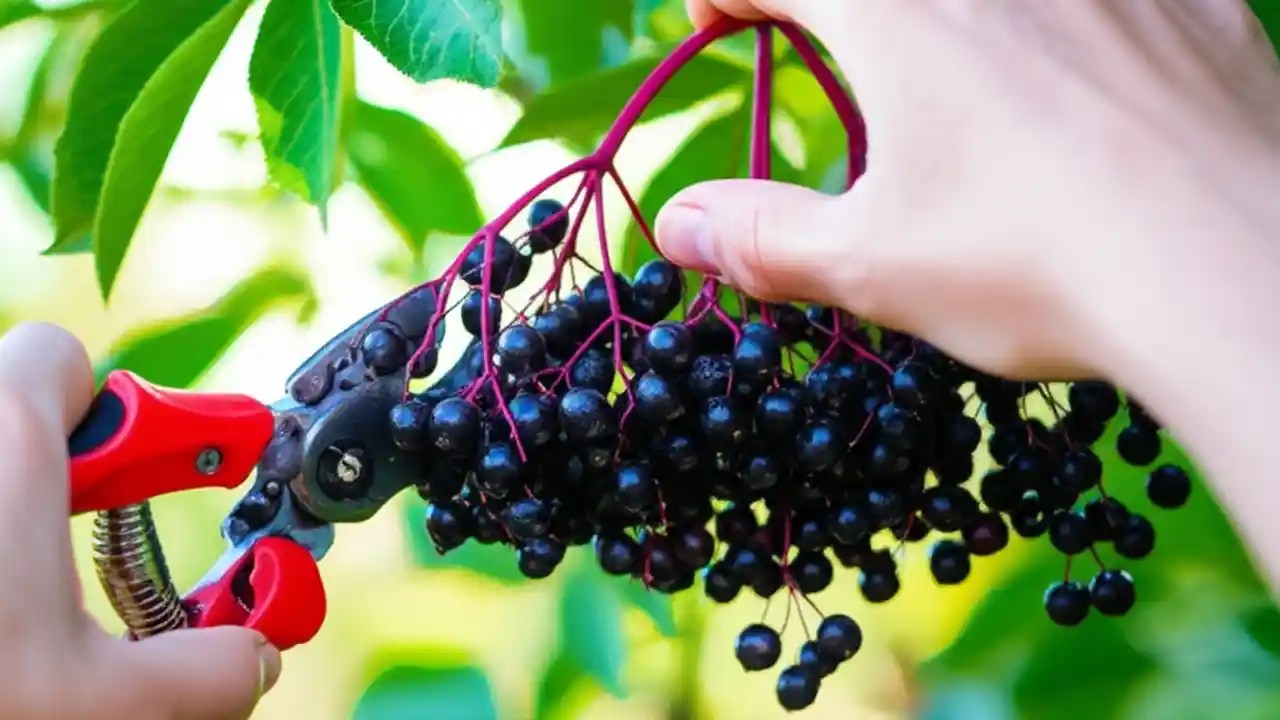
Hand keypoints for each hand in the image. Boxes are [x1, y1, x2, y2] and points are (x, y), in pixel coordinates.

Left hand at [0, 322, 279, 719]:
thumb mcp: (99, 707)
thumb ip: (207, 672)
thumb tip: (250, 659)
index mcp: (8, 447)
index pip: (63, 360)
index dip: (111, 416)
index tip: (141, 475)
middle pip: (5, 410)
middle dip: (47, 472)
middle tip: (61, 551)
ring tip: (5, 604)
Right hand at [663, 1, 1279, 592]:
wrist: (1235, 268)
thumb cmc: (1036, 265)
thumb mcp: (874, 266)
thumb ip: (764, 236)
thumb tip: (677, 225)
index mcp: (896, 14)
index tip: (715, 24)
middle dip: (831, 6)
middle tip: (823, 44)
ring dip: (940, 17)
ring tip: (948, 87)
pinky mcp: (1190, 0)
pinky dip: (1057, 24)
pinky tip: (1074, 83)